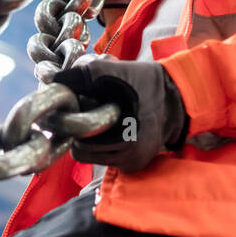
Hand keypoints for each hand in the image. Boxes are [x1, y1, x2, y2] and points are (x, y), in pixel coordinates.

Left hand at [52, 58, 188, 172]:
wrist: (178, 98)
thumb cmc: (148, 82)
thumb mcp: (120, 70)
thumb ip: (88, 74)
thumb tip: (57, 80)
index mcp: (126, 140)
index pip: (80, 145)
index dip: (75, 125)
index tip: (78, 109)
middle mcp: (129, 158)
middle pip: (83, 152)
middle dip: (82, 133)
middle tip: (89, 111)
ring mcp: (132, 163)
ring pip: (93, 157)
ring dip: (92, 140)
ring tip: (102, 118)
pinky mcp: (134, 165)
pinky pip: (107, 159)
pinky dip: (104, 146)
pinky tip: (113, 128)